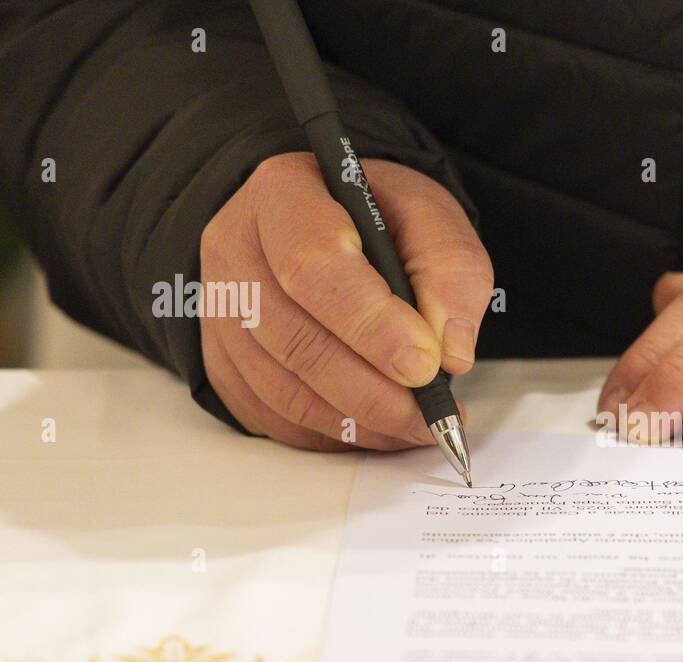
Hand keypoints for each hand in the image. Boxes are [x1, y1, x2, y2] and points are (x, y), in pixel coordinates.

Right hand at [199, 152, 492, 450]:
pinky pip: (272, 416)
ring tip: (414, 425)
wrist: (333, 224)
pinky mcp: (224, 360)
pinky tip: (377, 428)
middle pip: (294, 338)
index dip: (371, 325)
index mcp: (284, 194)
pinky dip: (331, 434)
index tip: (425, 365)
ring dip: (357, 421)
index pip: (313, 266)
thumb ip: (450, 271)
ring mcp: (220, 310)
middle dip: (371, 390)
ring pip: (281, 388)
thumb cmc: (379, 219)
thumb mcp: (430, 217)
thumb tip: (451, 352)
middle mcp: (235, 249)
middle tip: (430, 413)